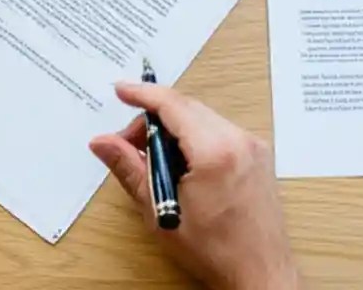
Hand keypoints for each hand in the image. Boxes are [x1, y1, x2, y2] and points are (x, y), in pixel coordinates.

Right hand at [89, 83, 301, 289]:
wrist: (260, 272)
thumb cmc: (215, 250)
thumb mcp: (161, 210)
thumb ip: (129, 169)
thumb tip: (102, 143)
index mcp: (215, 151)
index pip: (173, 105)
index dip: (142, 95)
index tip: (121, 91)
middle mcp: (239, 140)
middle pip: (187, 107)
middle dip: (154, 118)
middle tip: (127, 143)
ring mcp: (254, 145)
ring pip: (203, 117)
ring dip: (174, 128)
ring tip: (152, 159)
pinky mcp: (259, 154)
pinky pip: (220, 130)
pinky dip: (195, 137)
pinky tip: (180, 163)